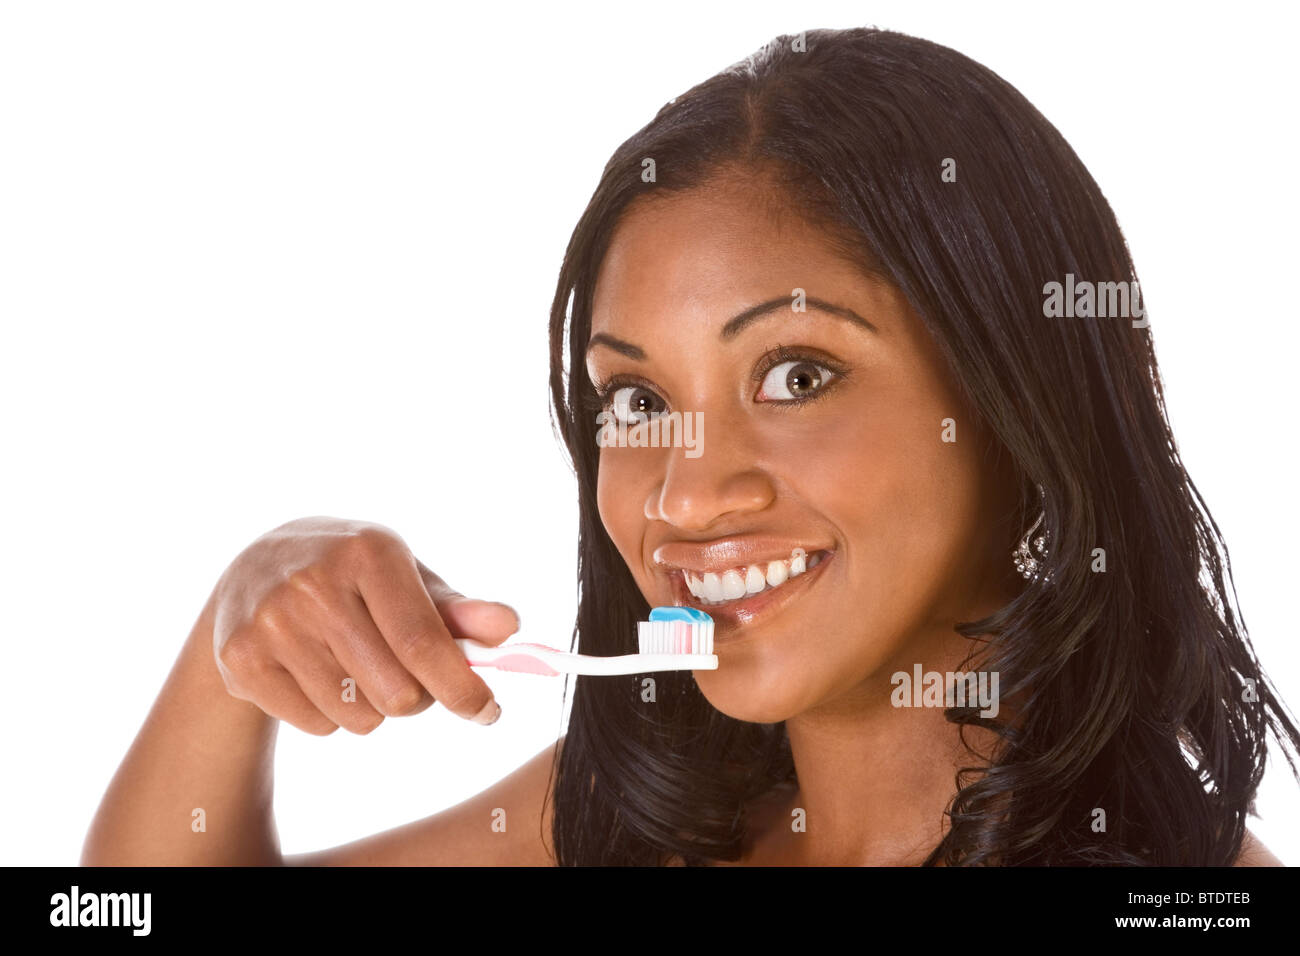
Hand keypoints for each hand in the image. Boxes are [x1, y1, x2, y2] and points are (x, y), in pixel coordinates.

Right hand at [209, 516, 517, 733]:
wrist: (255, 568)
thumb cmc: (354, 576)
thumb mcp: (408, 578)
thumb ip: (459, 610)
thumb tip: (509, 627)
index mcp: (369, 553)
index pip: (423, 642)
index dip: (462, 688)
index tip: (487, 712)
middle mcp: (315, 583)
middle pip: (396, 693)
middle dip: (417, 698)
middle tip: (407, 676)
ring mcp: (272, 622)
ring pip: (358, 717)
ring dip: (372, 709)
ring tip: (356, 667)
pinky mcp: (240, 660)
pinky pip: (318, 726)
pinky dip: (331, 716)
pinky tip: (317, 673)